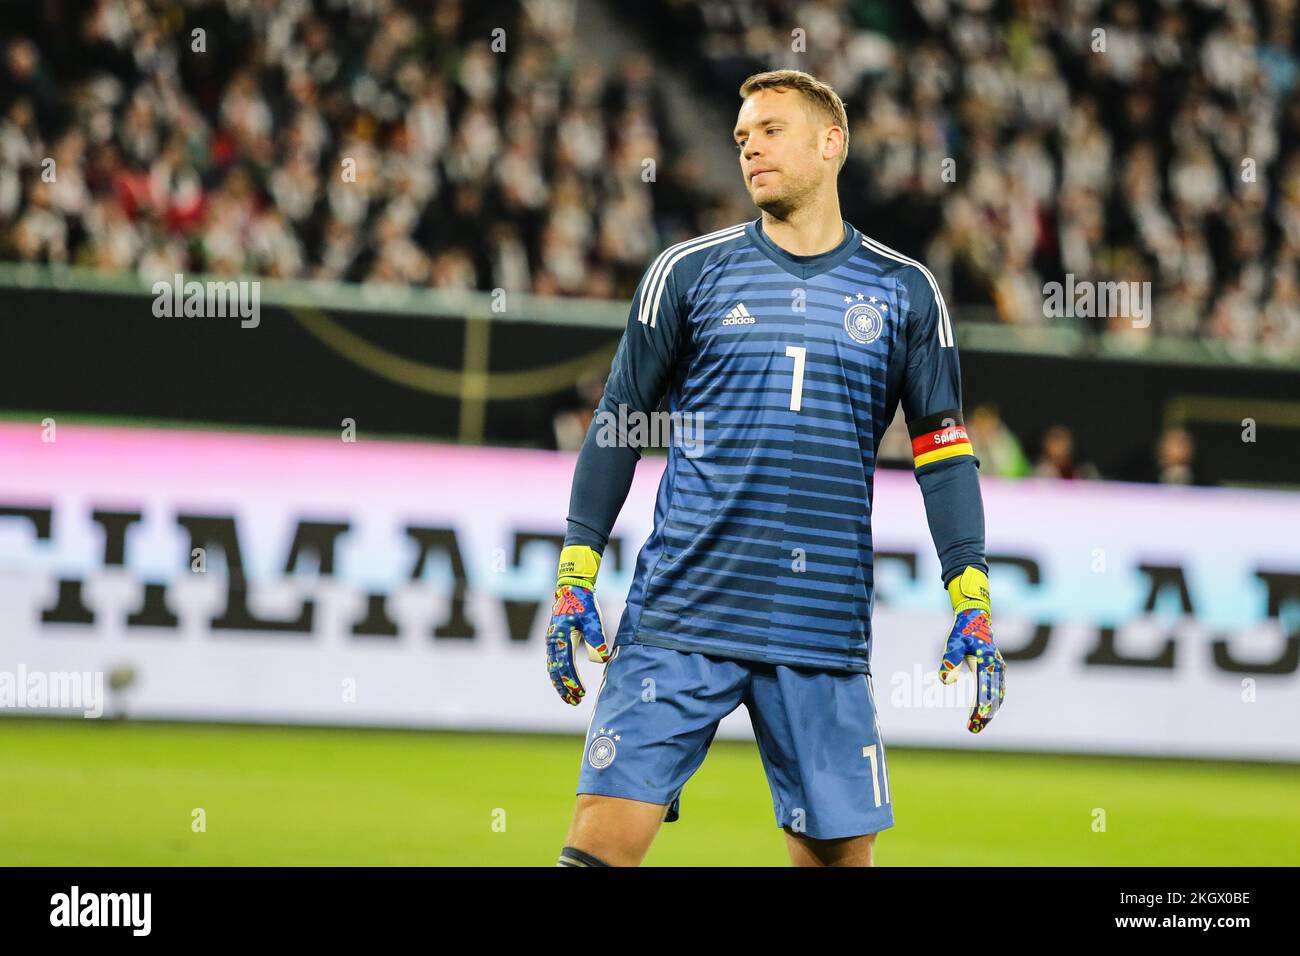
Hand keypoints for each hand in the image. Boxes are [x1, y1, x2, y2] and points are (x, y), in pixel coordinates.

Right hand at [546, 547, 611, 705]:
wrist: (572, 587)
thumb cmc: (583, 603)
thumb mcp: (593, 620)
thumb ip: (596, 640)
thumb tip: (601, 660)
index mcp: (561, 637)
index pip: (565, 666)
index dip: (572, 681)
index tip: (580, 694)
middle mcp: (552, 641)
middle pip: (556, 671)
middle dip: (565, 688)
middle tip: (575, 702)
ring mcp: (551, 641)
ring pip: (552, 668)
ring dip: (560, 684)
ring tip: (570, 698)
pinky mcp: (554, 640)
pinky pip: (553, 661)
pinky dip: (557, 674)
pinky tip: (564, 683)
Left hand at [937, 567, 1005, 732]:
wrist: (976, 616)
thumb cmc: (962, 631)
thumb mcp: (952, 643)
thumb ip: (949, 661)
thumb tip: (946, 682)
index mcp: (988, 663)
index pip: (985, 693)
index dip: (979, 711)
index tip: (972, 724)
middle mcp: (997, 667)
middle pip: (995, 697)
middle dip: (985, 715)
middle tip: (973, 730)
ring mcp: (999, 668)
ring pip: (999, 695)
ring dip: (990, 711)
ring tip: (978, 725)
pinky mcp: (997, 668)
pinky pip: (998, 689)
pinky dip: (993, 701)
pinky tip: (986, 711)